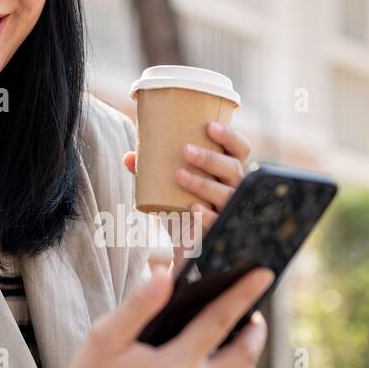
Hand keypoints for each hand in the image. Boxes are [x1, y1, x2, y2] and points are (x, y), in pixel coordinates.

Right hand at [52, 266, 273, 367]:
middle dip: (256, 327)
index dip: (242, 294)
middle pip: (245, 354)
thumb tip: (165, 274)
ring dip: (250, 351)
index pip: (219, 321)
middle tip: (253, 306)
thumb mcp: (104, 337)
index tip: (262, 274)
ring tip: (240, 330)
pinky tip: (220, 357)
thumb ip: (137, 305)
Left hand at [124, 121, 251, 233]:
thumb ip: (149, 169)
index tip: (209, 126)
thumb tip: (128, 157)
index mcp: (226, 169)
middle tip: (185, 150)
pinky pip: (220, 222)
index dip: (230, 136)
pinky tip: (194, 207)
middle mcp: (234, 187)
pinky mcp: (221, 230)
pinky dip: (207, 215)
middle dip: (210, 158)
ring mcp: (230, 209)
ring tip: (178, 175)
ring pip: (227, 194)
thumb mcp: (166, 183)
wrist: (183, 241)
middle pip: (233, 168)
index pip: (240, 148)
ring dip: (203, 183)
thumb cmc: (180, 202)